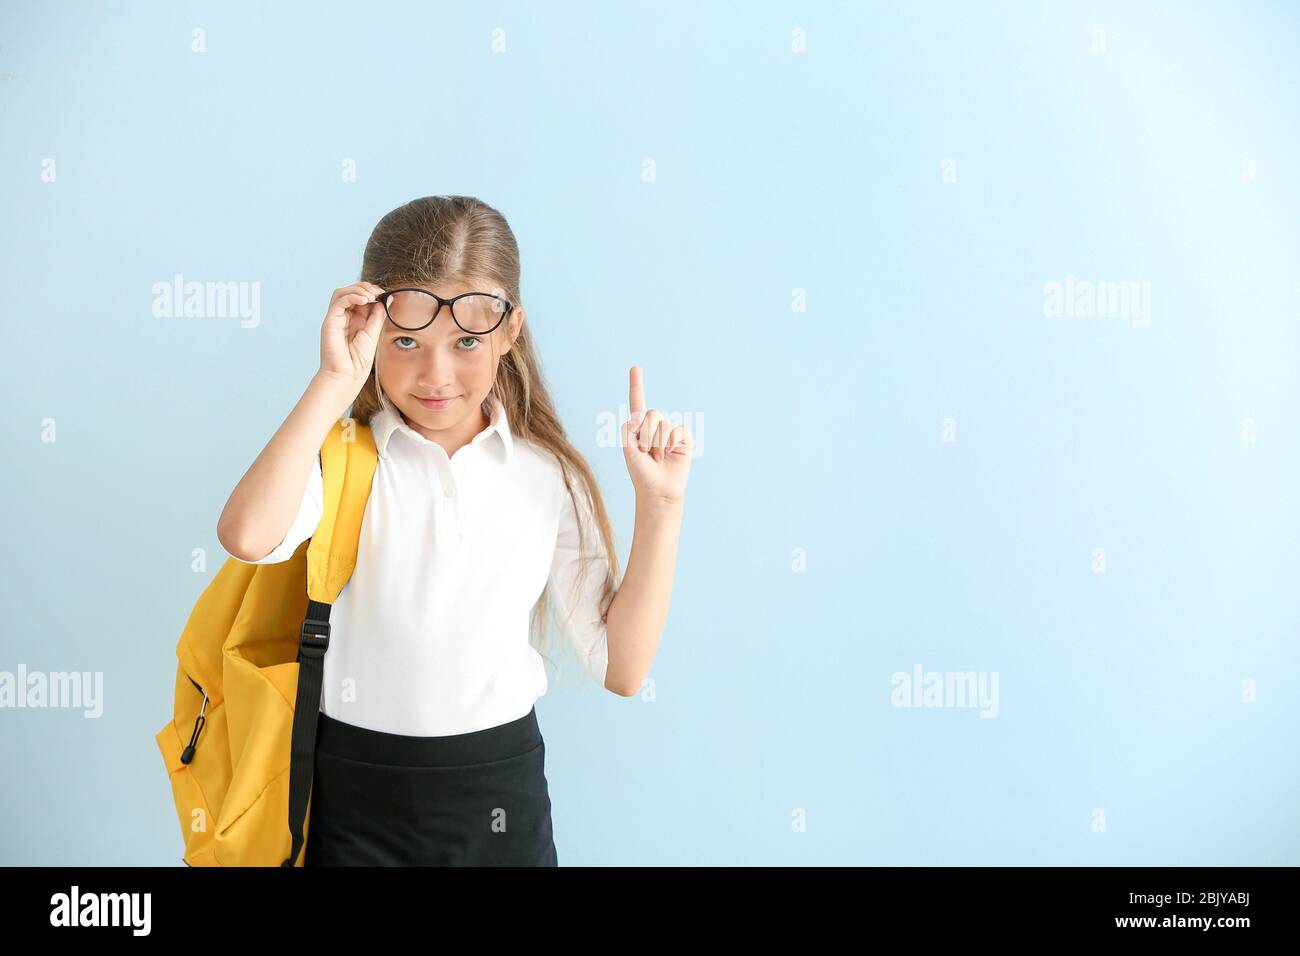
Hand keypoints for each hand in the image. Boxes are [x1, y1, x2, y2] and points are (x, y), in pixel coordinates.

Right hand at [319, 281, 386, 387]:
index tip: (383, 294)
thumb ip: (378, 316)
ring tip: (371, 295)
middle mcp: (344, 318)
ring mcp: (336, 318)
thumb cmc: (358, 361)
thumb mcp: (373, 333)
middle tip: (378, 292)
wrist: (347, 376)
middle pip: (350, 292)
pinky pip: (338, 301)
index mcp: (354, 321)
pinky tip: (364, 300)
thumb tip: (386, 300)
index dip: (371, 292)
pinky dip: (351, 296)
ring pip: (342, 293)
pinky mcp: (330, 321)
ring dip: (357, 289)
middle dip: (364, 288)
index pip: (360, 298)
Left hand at [621, 365, 691, 502]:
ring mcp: (669, 432)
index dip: (636, 384)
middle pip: (651, 414)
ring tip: (657, 458)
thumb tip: (640, 416)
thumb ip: (628, 429)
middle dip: (646, 435)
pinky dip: (672, 442)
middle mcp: (654, 427)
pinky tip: (670, 454)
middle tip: (645, 453)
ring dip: (658, 443)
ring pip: (664, 424)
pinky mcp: (683, 439)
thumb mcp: (627, 450)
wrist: (658, 491)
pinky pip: (679, 429)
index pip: (637, 403)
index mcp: (638, 428)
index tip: (635, 367)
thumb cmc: (641, 473)